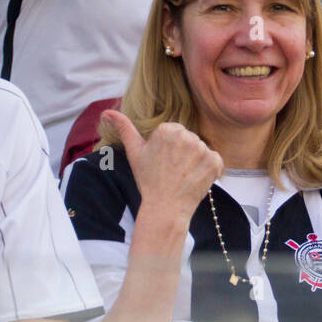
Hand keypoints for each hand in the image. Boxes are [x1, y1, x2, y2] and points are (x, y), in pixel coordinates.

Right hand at [101, 110, 222, 220]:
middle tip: (172, 171)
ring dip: (195, 162)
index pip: (175, 133)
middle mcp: (186, 135)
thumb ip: (123, 128)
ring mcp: (202, 149)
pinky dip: (209, 170)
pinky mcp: (214, 162)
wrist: (164, 207)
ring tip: (183, 176)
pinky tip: (195, 179)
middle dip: (183, 153)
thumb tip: (106, 113)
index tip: (163, 162)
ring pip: (201, 150)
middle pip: (189, 140)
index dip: (170, 149)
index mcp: (168, 129)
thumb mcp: (134, 152)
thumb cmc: (148, 180)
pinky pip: (215, 160)